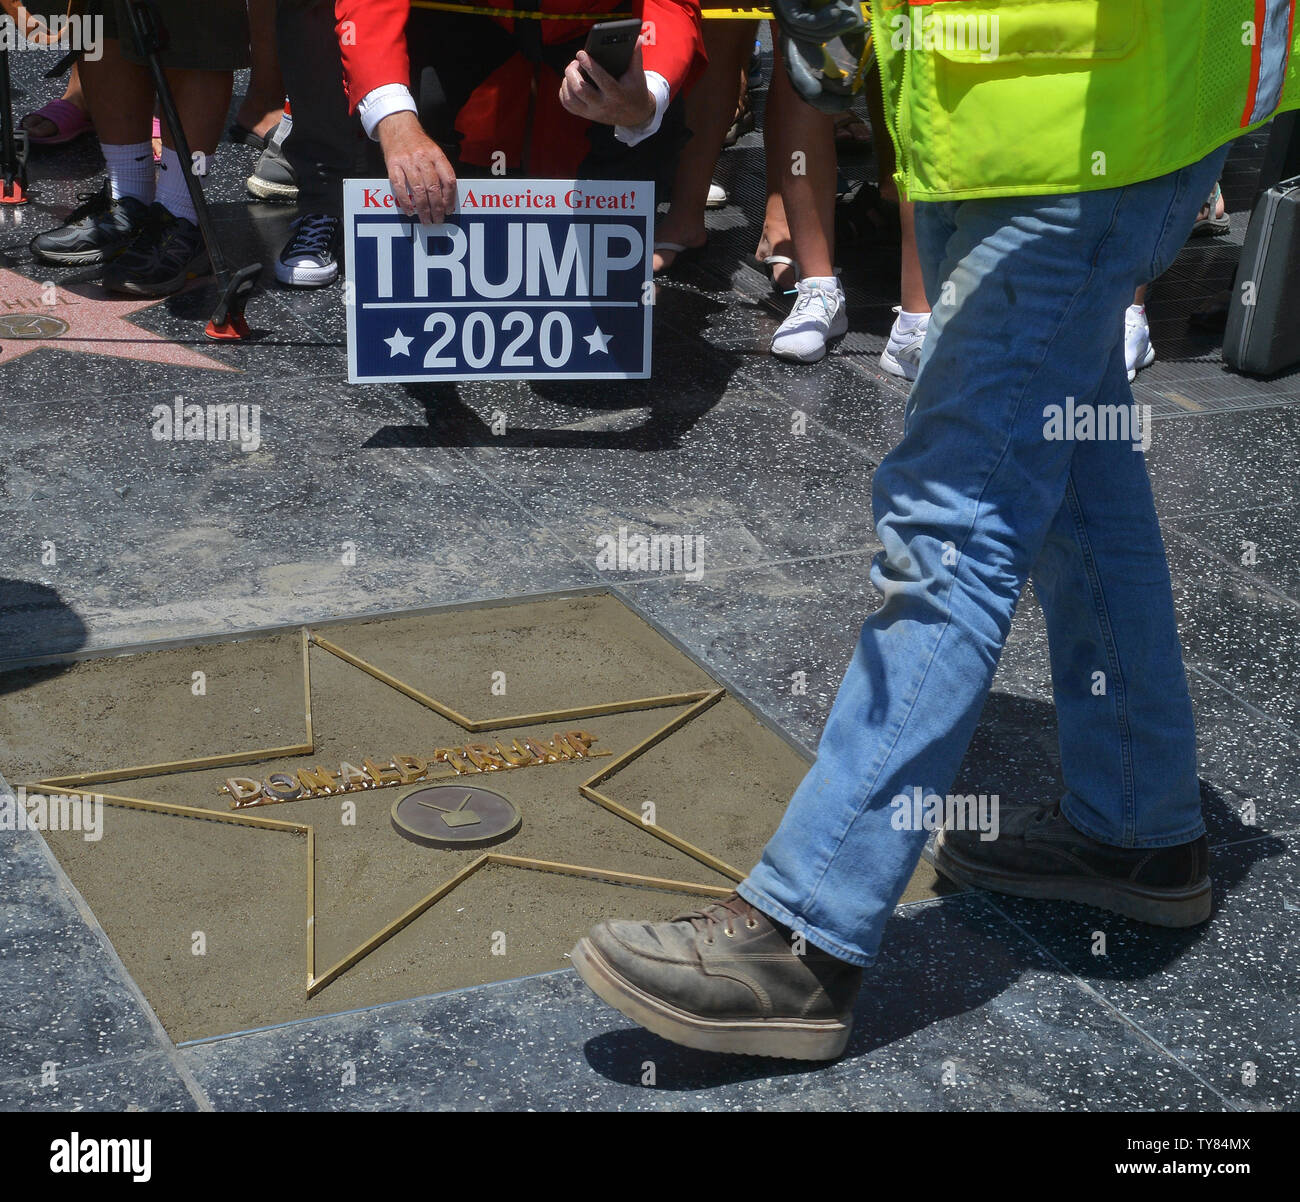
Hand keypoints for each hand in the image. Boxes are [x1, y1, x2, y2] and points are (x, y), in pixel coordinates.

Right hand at [376, 110, 456, 224]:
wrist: (397, 125)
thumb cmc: (417, 142)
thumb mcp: (434, 151)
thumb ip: (440, 171)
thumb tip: (446, 197)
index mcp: (436, 155)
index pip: (448, 179)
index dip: (450, 198)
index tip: (449, 209)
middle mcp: (423, 158)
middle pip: (433, 188)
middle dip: (437, 208)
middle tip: (438, 219)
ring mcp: (407, 161)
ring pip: (418, 190)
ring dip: (423, 209)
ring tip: (426, 219)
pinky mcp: (393, 165)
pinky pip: (400, 187)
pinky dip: (405, 202)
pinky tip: (410, 211)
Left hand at [559, 44, 655, 128]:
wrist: (634, 116)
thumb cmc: (635, 90)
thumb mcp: (637, 75)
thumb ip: (636, 56)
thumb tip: (638, 38)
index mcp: (616, 94)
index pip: (602, 81)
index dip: (590, 66)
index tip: (581, 53)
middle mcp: (603, 105)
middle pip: (580, 90)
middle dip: (572, 73)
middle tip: (575, 62)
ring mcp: (593, 112)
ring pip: (571, 99)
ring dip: (566, 82)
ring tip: (571, 71)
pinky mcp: (586, 115)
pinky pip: (568, 105)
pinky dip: (563, 92)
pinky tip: (568, 82)